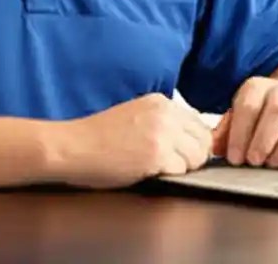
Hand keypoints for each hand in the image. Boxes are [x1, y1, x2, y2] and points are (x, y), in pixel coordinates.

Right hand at [55, 93, 212, 188]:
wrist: (73, 147)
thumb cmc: (98, 137)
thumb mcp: (136, 117)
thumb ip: (164, 122)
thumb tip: (191, 140)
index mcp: (161, 102)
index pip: (199, 124)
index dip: (192, 144)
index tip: (178, 153)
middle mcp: (165, 114)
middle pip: (204, 141)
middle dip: (191, 156)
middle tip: (168, 164)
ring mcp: (162, 133)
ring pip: (197, 157)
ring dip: (182, 167)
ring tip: (156, 167)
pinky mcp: (156, 155)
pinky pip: (182, 171)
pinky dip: (169, 176)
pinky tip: (147, 171)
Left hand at [212, 77, 277, 167]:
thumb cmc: (262, 114)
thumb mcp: (240, 115)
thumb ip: (226, 131)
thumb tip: (213, 147)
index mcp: (257, 88)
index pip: (248, 106)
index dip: (240, 134)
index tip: (235, 157)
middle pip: (277, 110)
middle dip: (263, 140)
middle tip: (254, 161)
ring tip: (271, 163)